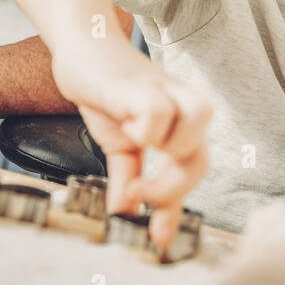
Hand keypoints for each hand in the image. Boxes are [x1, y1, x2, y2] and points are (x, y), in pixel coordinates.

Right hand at [51, 36, 211, 249]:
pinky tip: (123, 128)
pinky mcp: (136, 81)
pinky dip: (144, 128)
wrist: (81, 47)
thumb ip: (128, 177)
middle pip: (202, 154)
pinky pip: (157, 109)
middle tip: (138, 191)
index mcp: (179, 125)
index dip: (176, 205)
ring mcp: (162, 90)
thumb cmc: (107, 92)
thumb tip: (125, 212)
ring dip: (169, 146)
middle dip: (172, 186)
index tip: (159, 237)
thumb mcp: (119, 143)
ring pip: (199, 117)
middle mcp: (179, 106)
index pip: (195, 167)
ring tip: (136, 149)